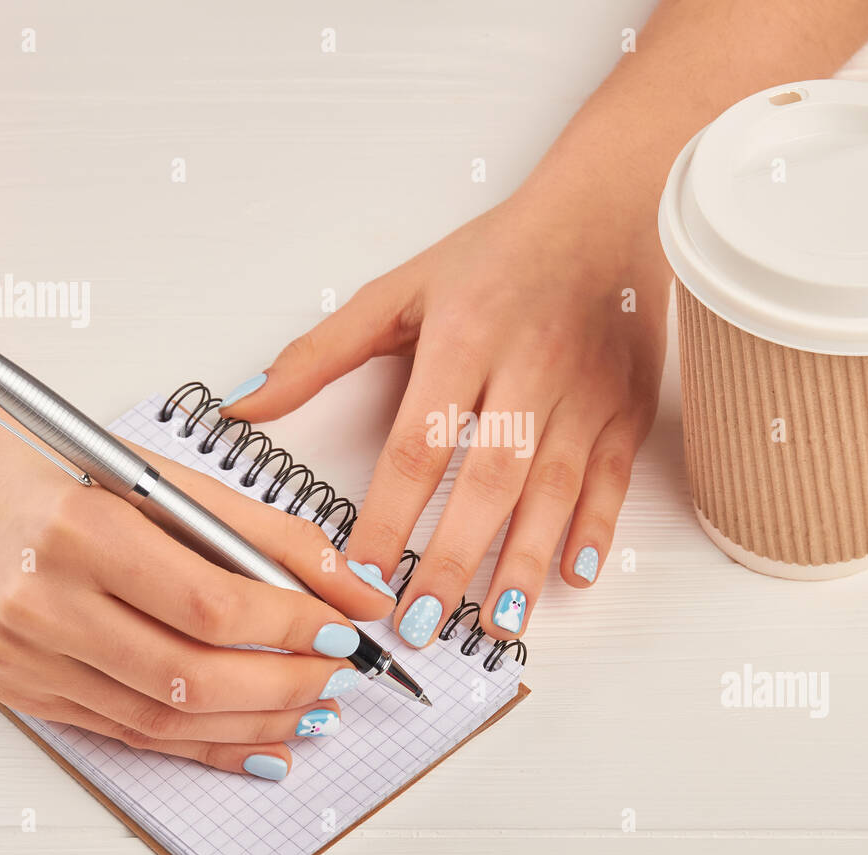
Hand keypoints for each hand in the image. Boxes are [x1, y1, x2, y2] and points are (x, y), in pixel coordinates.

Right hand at [0, 430, 395, 779]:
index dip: (288, 628)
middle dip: (283, 686)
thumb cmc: (74, 476)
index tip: (343, 631)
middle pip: (188, 674)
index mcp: (83, 531)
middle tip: (340, 678)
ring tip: (314, 710)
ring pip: (162, 718)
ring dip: (254, 724)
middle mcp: (43, 601)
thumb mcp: (176, 485)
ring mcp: (26, 656)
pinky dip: (205, 745)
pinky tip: (260, 741)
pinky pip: (128, 734)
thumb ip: (276, 537)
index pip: (209, 604)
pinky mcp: (22, 690)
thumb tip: (360, 591)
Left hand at [221, 186, 668, 644]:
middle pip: (488, 478)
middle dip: (454, 558)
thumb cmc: (495, 257)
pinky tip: (574, 575)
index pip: (418, 443)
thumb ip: (319, 353)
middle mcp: (528, 366)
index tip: (361, 573)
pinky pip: (611, 477)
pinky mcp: (625, 407)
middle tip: (421, 624)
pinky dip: (596, 527)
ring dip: (524, 561)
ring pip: (553, 488)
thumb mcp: (399, 292)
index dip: (388, 516)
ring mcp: (584, 391)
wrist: (599, 216)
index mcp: (462, 336)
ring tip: (495, 626)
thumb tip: (242, 405)